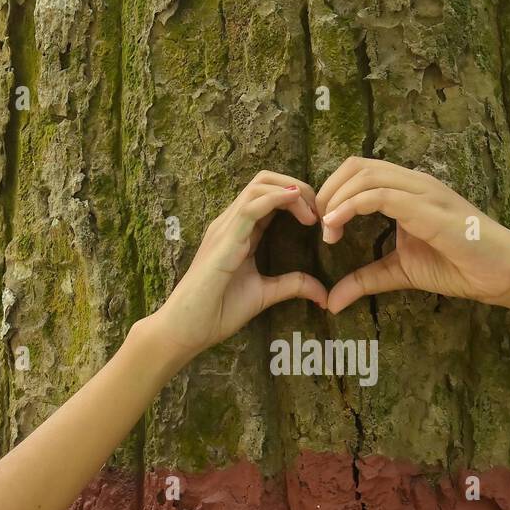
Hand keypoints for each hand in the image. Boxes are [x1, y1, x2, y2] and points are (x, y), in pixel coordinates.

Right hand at [153, 170, 327, 358]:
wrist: (187, 329)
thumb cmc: (216, 311)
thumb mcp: (264, 295)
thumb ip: (291, 286)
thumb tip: (322, 292)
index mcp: (241, 231)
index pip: (269, 196)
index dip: (298, 198)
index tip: (320, 219)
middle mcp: (232, 222)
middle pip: (265, 181)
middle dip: (298, 186)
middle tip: (321, 210)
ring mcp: (226, 228)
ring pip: (259, 185)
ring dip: (292, 191)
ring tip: (313, 213)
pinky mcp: (224, 240)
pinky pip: (251, 207)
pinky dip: (277, 198)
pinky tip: (297, 205)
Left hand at [315, 157, 509, 312]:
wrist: (501, 274)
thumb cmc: (459, 267)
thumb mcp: (399, 273)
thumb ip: (365, 280)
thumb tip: (331, 301)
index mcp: (407, 191)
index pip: (359, 171)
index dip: (332, 191)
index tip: (320, 224)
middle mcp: (414, 183)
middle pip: (356, 165)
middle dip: (328, 191)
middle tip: (317, 224)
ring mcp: (422, 191)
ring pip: (365, 175)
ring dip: (336, 199)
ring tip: (326, 229)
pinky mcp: (427, 207)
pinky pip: (380, 195)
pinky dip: (350, 207)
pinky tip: (335, 227)